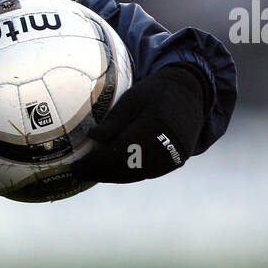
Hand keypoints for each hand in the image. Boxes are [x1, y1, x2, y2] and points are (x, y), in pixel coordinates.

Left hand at [70, 64, 208, 183]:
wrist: (192, 95)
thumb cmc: (158, 91)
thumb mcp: (134, 97)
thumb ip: (115, 120)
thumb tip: (92, 137)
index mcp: (150, 131)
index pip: (115, 154)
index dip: (93, 164)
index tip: (75, 167)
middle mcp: (161, 150)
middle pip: (123, 169)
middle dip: (98, 173)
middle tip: (77, 173)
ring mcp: (170, 159)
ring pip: (133, 175)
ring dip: (110, 176)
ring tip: (90, 173)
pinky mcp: (173, 163)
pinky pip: (145, 173)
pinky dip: (126, 174)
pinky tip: (111, 171)